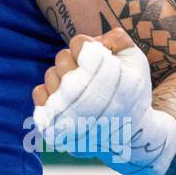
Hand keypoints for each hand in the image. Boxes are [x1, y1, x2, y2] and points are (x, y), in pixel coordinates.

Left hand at [32, 27, 151, 159]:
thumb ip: (117, 39)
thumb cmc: (132, 93)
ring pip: (51, 74)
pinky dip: (51, 93)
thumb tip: (93, 40)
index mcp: (102, 73)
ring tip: (82, 92)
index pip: (78, 42)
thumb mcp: (136, 60)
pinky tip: (68, 100)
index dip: (88, 48)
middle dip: (75, 61)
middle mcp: (79, 90)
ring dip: (64, 78)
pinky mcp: (52, 122)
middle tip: (90, 77)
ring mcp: (63, 108)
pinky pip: (39, 92)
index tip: (98, 60)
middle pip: (61, 57)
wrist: (129, 135)